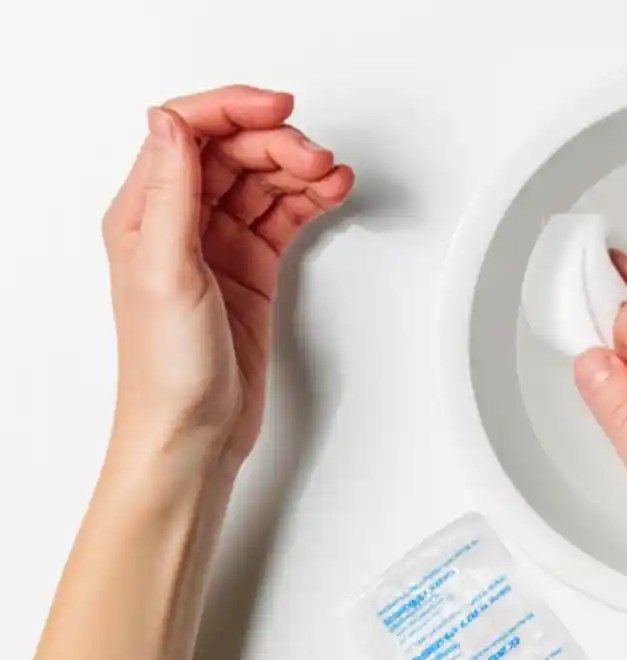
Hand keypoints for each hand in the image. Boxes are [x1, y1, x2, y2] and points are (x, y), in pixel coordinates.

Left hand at [101, 86, 353, 478]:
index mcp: (144, 212)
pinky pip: (283, 213)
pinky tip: (330, 192)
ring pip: (263, 179)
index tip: (278, 109)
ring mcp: (218, 243)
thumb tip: (170, 122)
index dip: (234, 110)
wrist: (194, 432)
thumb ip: (170, 192)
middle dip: (277, 143)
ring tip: (331, 175)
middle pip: (233, 151)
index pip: (188, 132)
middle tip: (314, 158)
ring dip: (299, 168)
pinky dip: (309, 198)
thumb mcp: (164, 271)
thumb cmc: (167, 368)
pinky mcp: (251, 266)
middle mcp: (180, 221)